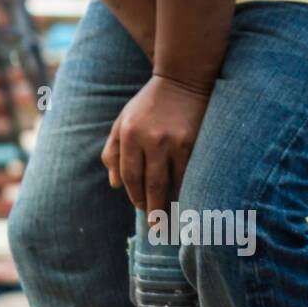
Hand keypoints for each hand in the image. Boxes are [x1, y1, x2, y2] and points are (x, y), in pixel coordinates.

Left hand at [102, 74, 211, 217]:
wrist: (183, 81)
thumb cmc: (150, 103)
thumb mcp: (123, 121)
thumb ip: (113, 150)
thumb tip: (115, 185)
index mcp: (129, 133)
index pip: (129, 175)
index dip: (134, 196)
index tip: (140, 208)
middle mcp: (150, 139)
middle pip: (150, 184)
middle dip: (152, 208)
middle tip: (156, 226)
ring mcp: (174, 143)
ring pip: (171, 184)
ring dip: (170, 206)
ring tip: (172, 221)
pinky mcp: (194, 144)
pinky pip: (189, 175)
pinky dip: (187, 191)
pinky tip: (188, 202)